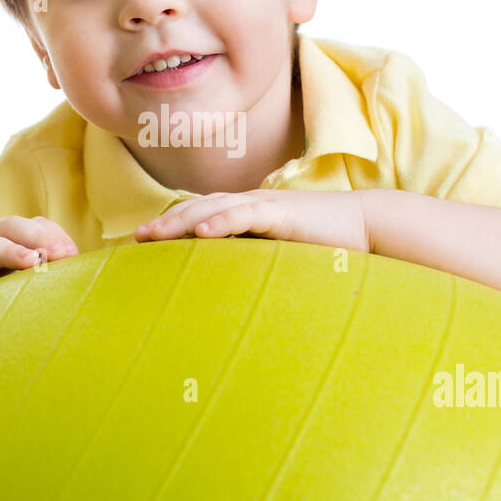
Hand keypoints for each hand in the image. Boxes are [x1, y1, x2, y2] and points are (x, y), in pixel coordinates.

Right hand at [0, 216, 78, 318]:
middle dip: (37, 237)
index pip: (31, 225)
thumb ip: (34, 277)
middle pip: (9, 226)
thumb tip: (75, 286)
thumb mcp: (8, 282)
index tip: (74, 253)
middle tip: (62, 254)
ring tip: (32, 261)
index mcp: (3, 240)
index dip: (53, 234)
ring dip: (9, 250)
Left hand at [133, 189, 369, 253]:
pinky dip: (220, 220)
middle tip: (135, 240)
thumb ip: (255, 266)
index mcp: (246, 214)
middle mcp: (249, 204)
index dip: (170, 227)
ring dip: (179, 221)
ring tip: (153, 236)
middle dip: (164, 223)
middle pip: (195, 208)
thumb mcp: (280, 258)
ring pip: (212, 208)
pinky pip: (245, 214)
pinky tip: (200, 232)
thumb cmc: (324, 247)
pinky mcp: (282, 213)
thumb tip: (232, 296)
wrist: (365, 227)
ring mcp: (264, 205)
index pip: (199, 215)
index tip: (142, 244)